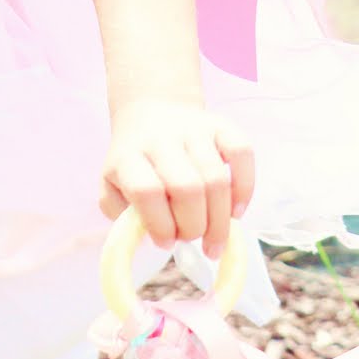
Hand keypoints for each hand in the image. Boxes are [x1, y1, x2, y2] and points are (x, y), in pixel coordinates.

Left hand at [99, 99, 254, 259]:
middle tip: (190, 239)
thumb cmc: (133, 167)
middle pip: (187, 189)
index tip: (166, 243)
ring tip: (214, 241)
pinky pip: (242, 154)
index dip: (161, 224)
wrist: (150, 115)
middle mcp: (161, 139)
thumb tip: (149, 240)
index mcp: (129, 157)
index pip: (148, 192)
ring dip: (219, 221)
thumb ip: (123, 219)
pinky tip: (235, 212)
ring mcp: (193, 129)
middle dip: (193, 227)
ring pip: (216, 180)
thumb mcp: (113, 191)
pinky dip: (244, 188)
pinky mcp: (220, 125)